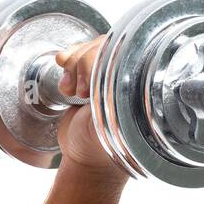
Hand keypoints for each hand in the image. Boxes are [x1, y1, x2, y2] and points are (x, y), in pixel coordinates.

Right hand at [54, 37, 128, 181]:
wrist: (81, 158)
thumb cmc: (99, 148)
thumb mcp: (107, 123)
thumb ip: (111, 97)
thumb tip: (107, 71)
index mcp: (136, 84)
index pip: (121, 51)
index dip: (98, 61)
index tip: (89, 89)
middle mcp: (125, 76)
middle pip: (102, 44)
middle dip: (83, 65)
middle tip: (81, 94)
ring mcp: (106, 75)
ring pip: (88, 48)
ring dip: (73, 66)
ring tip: (71, 92)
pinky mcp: (89, 76)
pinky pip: (77, 54)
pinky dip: (67, 63)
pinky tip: (66, 83)